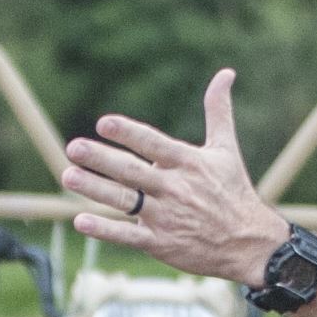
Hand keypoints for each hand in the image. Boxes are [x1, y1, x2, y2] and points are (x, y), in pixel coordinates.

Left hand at [59, 69, 286, 286]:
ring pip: (124, 201)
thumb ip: (218, 111)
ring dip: (94, 189)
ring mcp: (166, 217)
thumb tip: (226, 73)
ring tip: (68, 176)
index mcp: (188, 163)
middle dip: (101, 159)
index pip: (153, 144)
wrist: (248, 243)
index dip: (129, 133)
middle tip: (73, 147)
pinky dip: (105, 230)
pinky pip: (128, 236)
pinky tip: (80, 221)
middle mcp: (175, 188)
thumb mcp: (226, 149)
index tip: (104, 123)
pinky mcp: (160, 243)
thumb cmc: (233, 191)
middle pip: (132, 172)